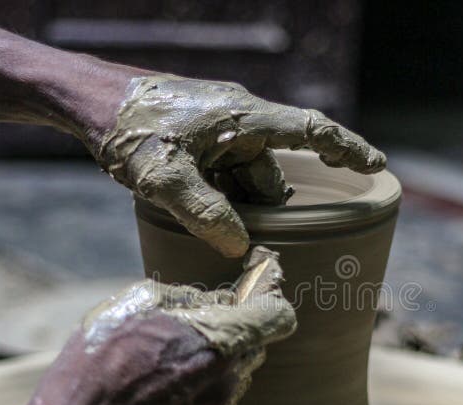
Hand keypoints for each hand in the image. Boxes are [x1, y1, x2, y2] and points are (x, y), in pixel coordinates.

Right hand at [28, 247, 294, 404]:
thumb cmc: (102, 352)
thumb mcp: (141, 301)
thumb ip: (190, 297)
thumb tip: (218, 301)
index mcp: (220, 340)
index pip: (278, 317)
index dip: (269, 298)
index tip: (256, 292)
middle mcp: (227, 380)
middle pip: (254, 347)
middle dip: (236, 333)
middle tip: (195, 327)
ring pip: (236, 381)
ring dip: (217, 367)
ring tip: (171, 363)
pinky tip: (178, 399)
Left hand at [80, 72, 386, 256]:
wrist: (87, 100)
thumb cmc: (128, 127)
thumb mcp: (164, 177)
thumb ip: (205, 212)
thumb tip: (239, 246)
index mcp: (243, 118)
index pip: (309, 130)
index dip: (346, 148)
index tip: (375, 166)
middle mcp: (237, 120)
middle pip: (270, 171)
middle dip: (261, 206)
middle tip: (243, 237)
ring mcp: (217, 129)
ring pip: (244, 176)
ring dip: (233, 203)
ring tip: (204, 222)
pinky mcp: (199, 138)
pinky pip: (223, 172)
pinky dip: (217, 194)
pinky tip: (194, 211)